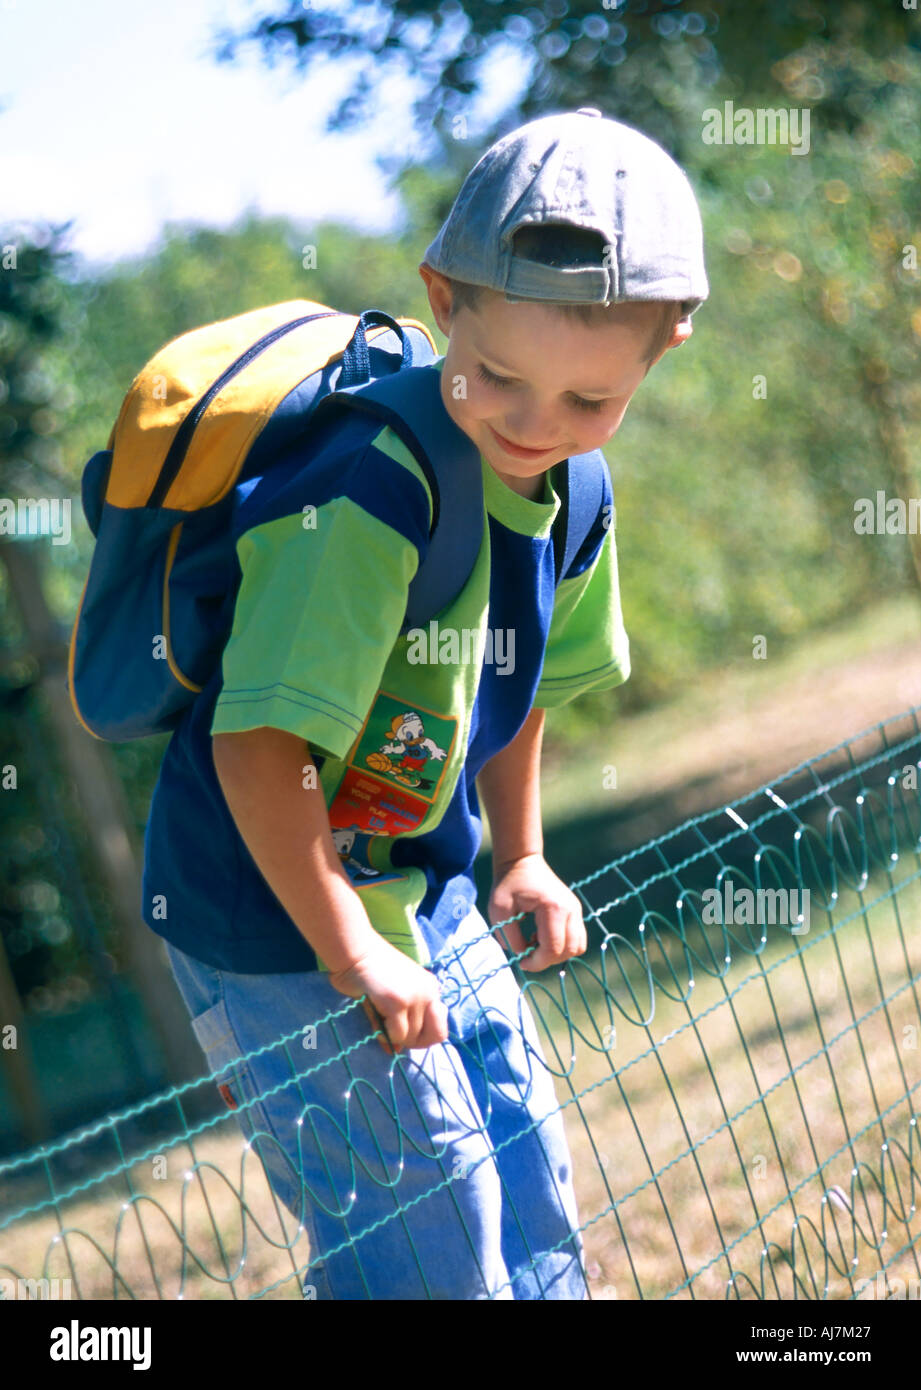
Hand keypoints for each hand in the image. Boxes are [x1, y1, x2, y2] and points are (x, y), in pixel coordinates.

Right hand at [328, 935, 447, 1053]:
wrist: (354, 951)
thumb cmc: (369, 973)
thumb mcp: (393, 996)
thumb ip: (402, 1021)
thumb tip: (398, 1051)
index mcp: (431, 988)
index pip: (440, 1028)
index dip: (423, 1036)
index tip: (405, 1032)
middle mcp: (429, 992)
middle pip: (429, 1037)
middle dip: (408, 1040)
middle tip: (390, 1030)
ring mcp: (416, 996)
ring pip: (411, 1037)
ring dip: (393, 1036)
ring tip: (378, 1017)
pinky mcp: (399, 1002)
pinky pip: (397, 1034)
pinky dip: (384, 1034)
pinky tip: (374, 1020)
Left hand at [488, 853, 586, 971]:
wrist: (521, 861)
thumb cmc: (508, 884)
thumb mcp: (499, 910)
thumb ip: (510, 937)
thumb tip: (522, 955)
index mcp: (553, 908)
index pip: (553, 948)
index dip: (538, 963)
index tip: (521, 962)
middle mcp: (571, 909)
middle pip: (569, 951)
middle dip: (547, 960)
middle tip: (527, 954)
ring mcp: (576, 909)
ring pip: (577, 947)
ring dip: (557, 953)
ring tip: (535, 943)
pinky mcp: (575, 911)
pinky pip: (576, 938)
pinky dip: (562, 945)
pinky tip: (542, 936)